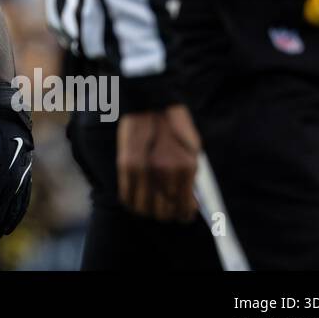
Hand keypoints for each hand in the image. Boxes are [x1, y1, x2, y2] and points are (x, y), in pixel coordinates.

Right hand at [116, 104, 199, 222]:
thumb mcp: (192, 148)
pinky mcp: (126, 163)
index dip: (182, 215)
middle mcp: (167, 172)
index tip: (181, 216)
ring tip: (148, 207)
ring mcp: (145, 169)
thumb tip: (190, 203)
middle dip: (165, 215)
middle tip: (164, 211)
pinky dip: (130, 202)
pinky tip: (134, 200)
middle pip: (163, 211)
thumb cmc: (174, 124)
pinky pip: (126, 195)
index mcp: (187, 168)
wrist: (150, 101)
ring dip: (146, 211)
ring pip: (143, 207)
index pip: (184, 207)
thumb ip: (191, 175)